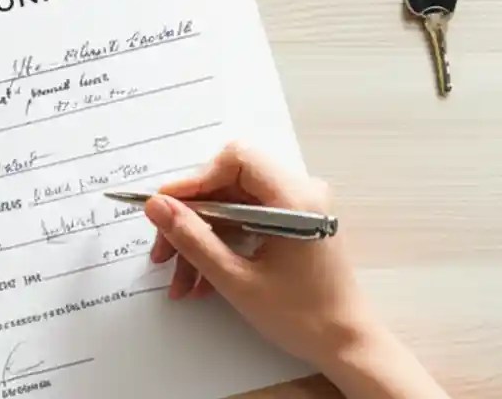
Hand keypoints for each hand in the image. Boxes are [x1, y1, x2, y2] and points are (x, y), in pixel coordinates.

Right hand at [144, 144, 371, 368]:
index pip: (235, 159)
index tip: (164, 207)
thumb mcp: (237, 279)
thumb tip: (156, 206)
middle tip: (163, 252)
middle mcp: (300, 192)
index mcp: (295, 198)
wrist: (346, 342)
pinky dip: (221, 244)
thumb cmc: (302, 316)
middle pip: (228, 183)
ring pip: (231, 205)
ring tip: (181, 280)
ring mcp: (297, 206)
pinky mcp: (293, 222)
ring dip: (201, 239)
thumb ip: (193, 239)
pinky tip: (202, 279)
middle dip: (191, 218)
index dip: (194, 180)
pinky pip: (246, 220)